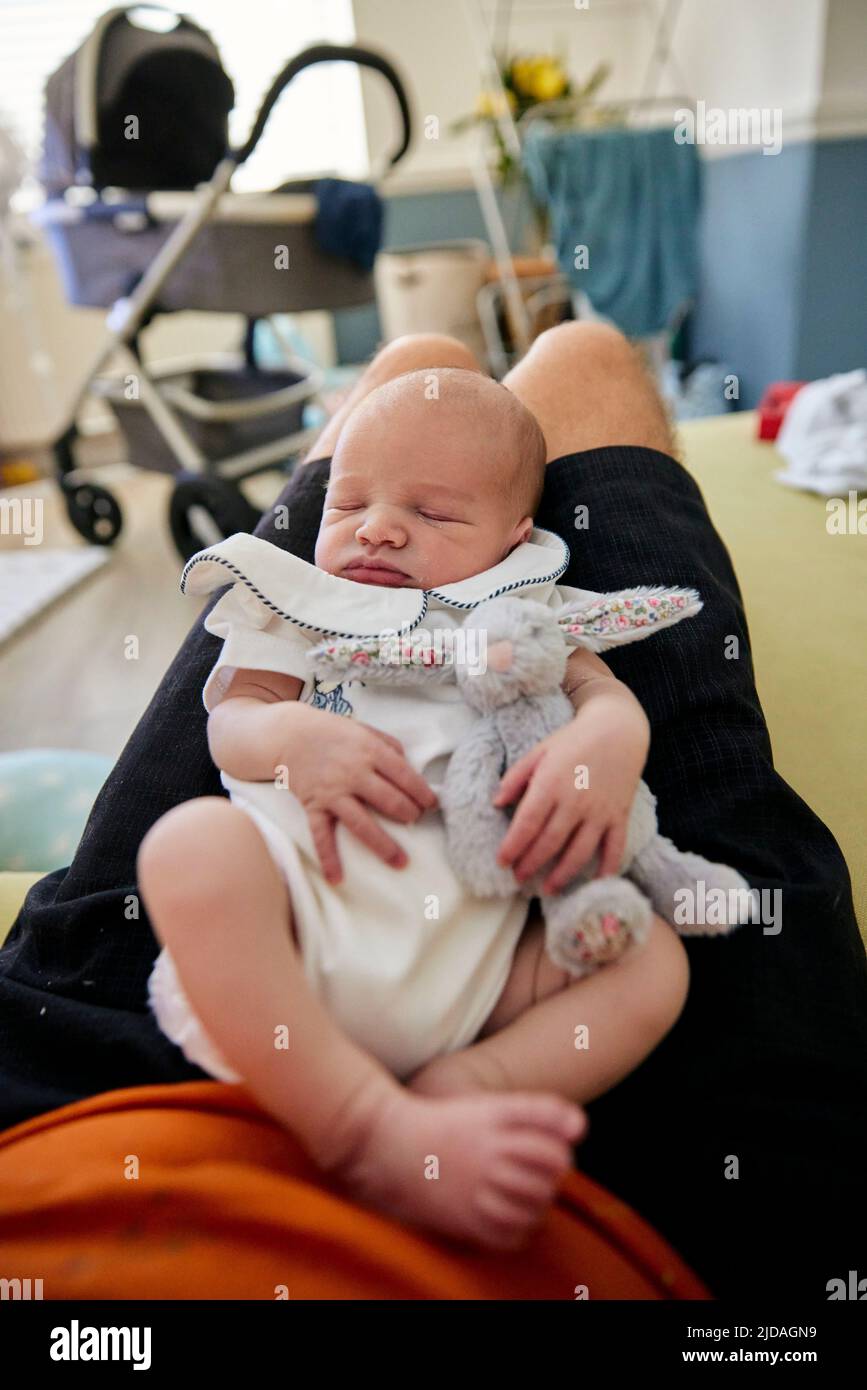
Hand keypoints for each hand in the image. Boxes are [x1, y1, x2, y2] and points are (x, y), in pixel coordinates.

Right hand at [269, 703, 437, 883]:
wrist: (290, 734)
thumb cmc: (334, 732)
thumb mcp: (366, 730)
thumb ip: (390, 747)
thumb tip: (412, 769)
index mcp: (370, 751)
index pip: (405, 776)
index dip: (423, 793)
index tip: (433, 805)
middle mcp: (353, 772)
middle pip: (390, 801)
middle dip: (410, 815)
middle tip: (416, 821)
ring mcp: (332, 791)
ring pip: (361, 823)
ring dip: (383, 844)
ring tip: (401, 862)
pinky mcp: (314, 805)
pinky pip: (321, 835)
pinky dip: (328, 858)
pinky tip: (338, 879)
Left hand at [492, 699, 648, 893]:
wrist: (617, 729)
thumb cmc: (573, 740)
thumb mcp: (539, 751)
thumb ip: (516, 777)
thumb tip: (496, 803)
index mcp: (550, 784)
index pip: (527, 824)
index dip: (513, 846)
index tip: (501, 862)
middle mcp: (575, 802)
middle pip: (550, 842)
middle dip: (531, 864)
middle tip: (518, 877)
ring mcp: (600, 811)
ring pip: (580, 851)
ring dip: (562, 874)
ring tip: (548, 889)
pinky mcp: (620, 815)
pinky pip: (614, 847)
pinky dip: (607, 868)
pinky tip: (595, 882)